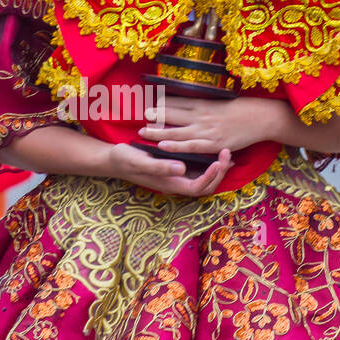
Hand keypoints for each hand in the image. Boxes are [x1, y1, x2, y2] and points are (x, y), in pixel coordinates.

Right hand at [106, 141, 231, 196]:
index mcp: (169, 184)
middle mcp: (175, 184)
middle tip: (227, 154)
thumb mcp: (140, 160)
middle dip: (219, 173)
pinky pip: (196, 171)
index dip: (211, 177)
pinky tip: (213, 152)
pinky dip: (208, 164)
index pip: (197, 187)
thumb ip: (160, 166)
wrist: (112, 159)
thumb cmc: (124, 159)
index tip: (217, 161)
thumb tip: (182, 169)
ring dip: (217, 170)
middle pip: (205, 187)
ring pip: (203, 180)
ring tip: (226, 154)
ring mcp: (175, 178)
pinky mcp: (174, 170)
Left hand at [137, 94, 279, 156]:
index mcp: (203, 103)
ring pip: (177, 130)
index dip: (160, 102)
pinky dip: (175, 145)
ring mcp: (206, 130)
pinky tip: (162, 145)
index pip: (176, 101)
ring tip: (142, 131)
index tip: (146, 101)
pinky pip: (190, 146)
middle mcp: (201, 115)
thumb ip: (203, 104)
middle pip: (172, 114)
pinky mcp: (213, 144)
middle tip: (139, 115)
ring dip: (158, 131)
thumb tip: (188, 102)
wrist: (261, 117)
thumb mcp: (220, 102)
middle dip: (154, 115)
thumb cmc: (242, 109)